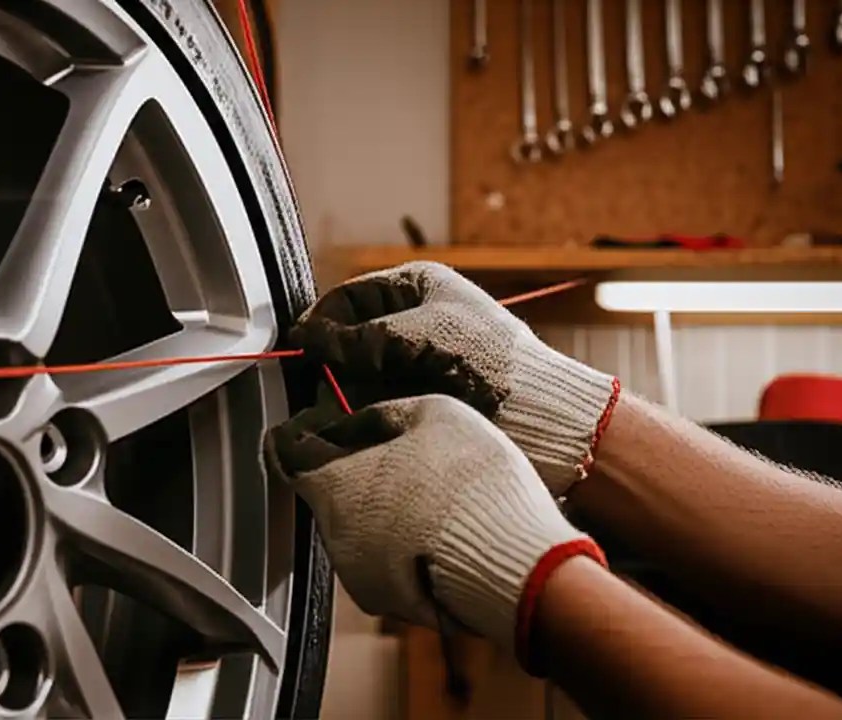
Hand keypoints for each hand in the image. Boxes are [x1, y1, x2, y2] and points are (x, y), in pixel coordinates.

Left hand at [263, 394, 603, 662]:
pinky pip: (388, 562)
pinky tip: (442, 528)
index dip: (299, 435)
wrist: (515, 563)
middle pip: (330, 493)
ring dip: (383, 510)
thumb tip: (364, 420)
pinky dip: (405, 544)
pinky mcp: (396, 604)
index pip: (288, 456)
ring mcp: (362, 577)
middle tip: (395, 454)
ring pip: (361, 529)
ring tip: (431, 492)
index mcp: (332, 486)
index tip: (310, 425)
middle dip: (353, 472)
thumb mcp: (435, 413)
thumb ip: (387, 413)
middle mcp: (335, 537)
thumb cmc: (470, 483)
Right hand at [292, 261, 619, 495]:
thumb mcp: (419, 335)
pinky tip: (365, 421)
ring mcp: (417, 360)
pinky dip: (365, 411)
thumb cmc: (492, 362)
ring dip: (348, 390)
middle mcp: (415, 320)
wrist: (539, 417)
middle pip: (350, 337)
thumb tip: (307, 338)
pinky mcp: (421, 397)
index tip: (302, 344)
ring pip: (359, 373)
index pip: (350, 296)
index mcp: (418, 287)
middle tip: (323, 379)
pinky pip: (377, 401)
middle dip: (335, 359)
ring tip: (348, 405)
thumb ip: (358, 337)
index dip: (322, 320)